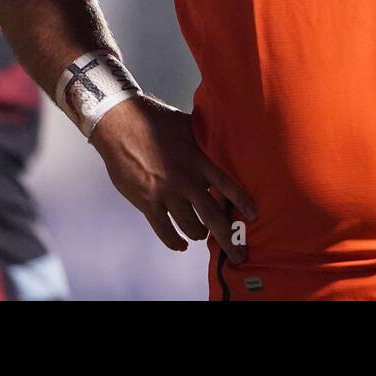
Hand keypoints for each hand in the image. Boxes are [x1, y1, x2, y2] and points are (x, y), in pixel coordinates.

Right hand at [89, 93, 256, 263]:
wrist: (121, 125)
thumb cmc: (156, 120)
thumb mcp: (188, 125)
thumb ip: (206, 137)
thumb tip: (224, 131)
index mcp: (198, 161)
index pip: (226, 185)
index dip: (241, 201)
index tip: (254, 215)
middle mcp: (185, 181)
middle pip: (212, 216)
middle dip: (227, 238)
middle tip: (238, 255)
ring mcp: (165, 193)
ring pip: (190, 226)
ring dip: (200, 234)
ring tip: (204, 235)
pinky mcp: (146, 202)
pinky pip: (164, 230)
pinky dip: (174, 241)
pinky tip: (181, 245)